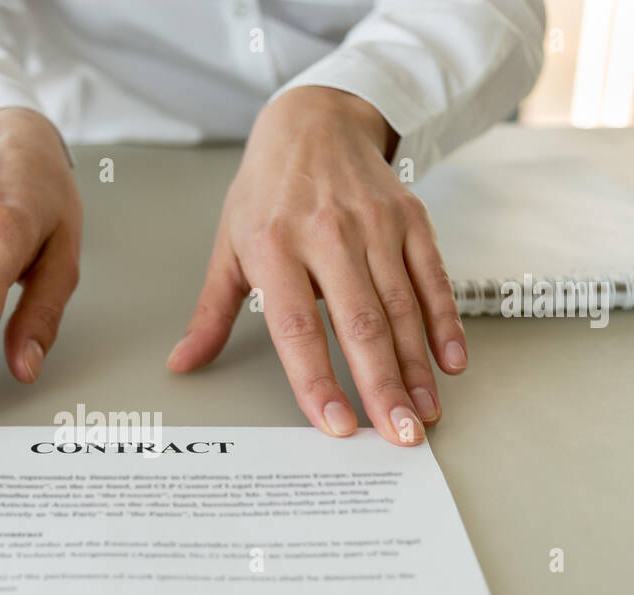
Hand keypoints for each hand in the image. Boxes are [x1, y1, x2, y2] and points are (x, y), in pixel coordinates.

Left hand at [168, 86, 466, 445]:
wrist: (314, 120)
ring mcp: (374, 225)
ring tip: (423, 414)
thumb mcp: (228, 245)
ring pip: (401, 308)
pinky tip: (450, 363)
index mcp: (273, 247)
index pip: (297, 328)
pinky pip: (432, 278)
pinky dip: (445, 323)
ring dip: (416, 367)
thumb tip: (183, 363)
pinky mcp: (410, 219)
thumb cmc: (265, 192)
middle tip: (399, 436)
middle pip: (360, 325)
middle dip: (382, 386)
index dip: (317, 380)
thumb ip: (211, 312)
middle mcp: (327, 235)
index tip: (336, 425)